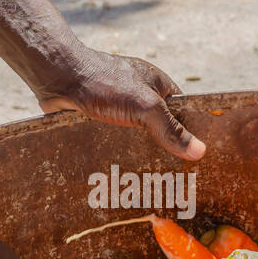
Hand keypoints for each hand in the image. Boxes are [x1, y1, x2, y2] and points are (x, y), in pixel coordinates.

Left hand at [33, 49, 204, 161]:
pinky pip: (113, 138)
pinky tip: (119, 171)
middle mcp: (139, 95)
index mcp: (157, 85)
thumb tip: (199, 151)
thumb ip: (171, 129)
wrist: (57, 77)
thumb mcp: (145, 107)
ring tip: (145, 181)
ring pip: (134, 135)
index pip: (182, 113)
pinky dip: (116, 152)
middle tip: (169, 176)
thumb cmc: (103, 83)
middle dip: (161, 148)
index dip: (188, 134)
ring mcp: (117, 106)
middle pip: (157, 127)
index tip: (193, 159)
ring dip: (136, 153)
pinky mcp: (97, 117)